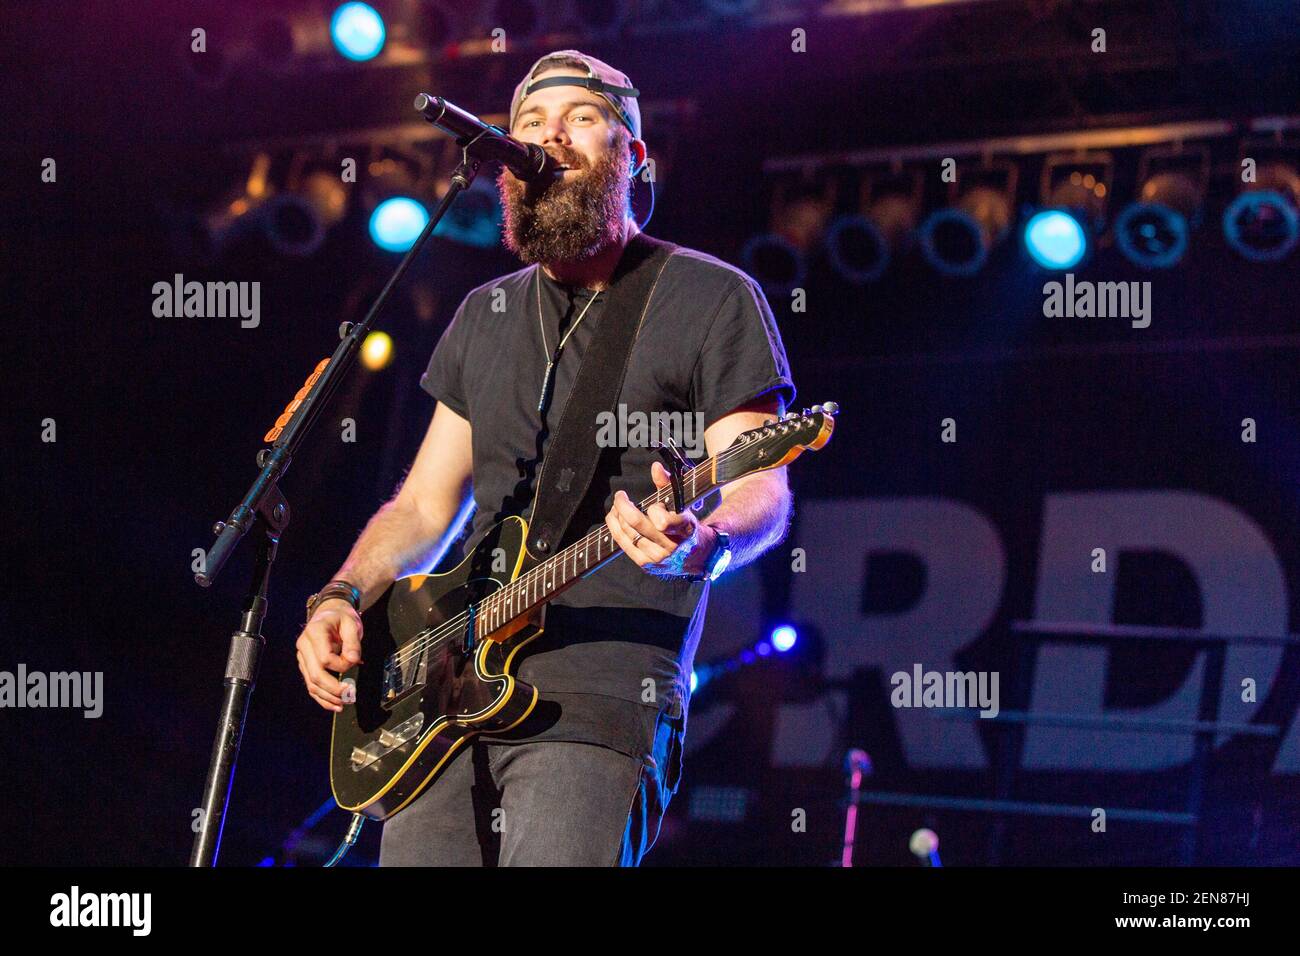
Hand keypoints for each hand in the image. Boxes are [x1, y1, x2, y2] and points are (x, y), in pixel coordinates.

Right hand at [295, 599, 362, 712]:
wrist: (329, 613)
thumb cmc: (341, 617)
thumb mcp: (351, 623)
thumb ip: (353, 642)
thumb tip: (353, 660)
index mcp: (314, 632)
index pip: (325, 658)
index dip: (341, 664)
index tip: (354, 662)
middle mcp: (304, 645)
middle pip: (315, 674)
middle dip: (333, 689)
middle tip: (350, 695)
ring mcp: (303, 657)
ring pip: (311, 683)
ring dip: (327, 697)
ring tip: (343, 703)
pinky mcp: (305, 666)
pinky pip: (311, 685)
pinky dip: (321, 697)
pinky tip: (333, 704)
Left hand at [604, 461, 717, 578]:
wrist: (698, 556)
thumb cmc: (687, 526)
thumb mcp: (683, 504)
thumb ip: (668, 484)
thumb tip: (655, 467)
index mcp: (684, 529)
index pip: (663, 521)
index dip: (654, 508)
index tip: (652, 501)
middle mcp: (670, 546)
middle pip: (636, 524)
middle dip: (623, 505)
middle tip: (620, 496)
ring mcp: (658, 558)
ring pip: (627, 533)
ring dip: (617, 517)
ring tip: (616, 508)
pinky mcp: (647, 565)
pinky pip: (624, 545)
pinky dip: (616, 530)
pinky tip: (615, 520)